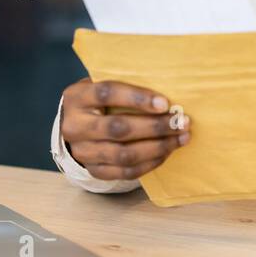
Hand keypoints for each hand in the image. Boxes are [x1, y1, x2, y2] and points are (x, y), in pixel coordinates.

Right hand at [60, 79, 191, 179]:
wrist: (74, 126)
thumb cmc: (98, 100)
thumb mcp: (101, 84)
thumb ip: (124, 86)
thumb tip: (165, 94)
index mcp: (76, 98)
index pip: (107, 94)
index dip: (137, 98)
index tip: (165, 103)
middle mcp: (75, 126)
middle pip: (118, 129)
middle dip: (155, 126)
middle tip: (181, 122)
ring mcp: (83, 152)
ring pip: (124, 154)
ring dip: (158, 147)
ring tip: (180, 138)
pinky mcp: (93, 170)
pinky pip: (125, 172)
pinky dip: (150, 163)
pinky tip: (166, 152)